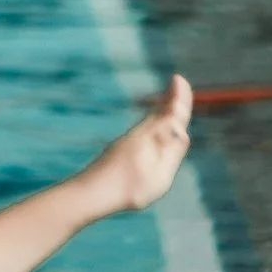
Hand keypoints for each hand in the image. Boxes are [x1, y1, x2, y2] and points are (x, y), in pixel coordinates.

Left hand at [91, 77, 193, 217]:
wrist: (90, 193)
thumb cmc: (128, 188)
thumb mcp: (159, 175)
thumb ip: (172, 152)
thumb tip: (182, 130)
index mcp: (151, 138)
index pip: (169, 114)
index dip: (177, 99)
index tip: (178, 78)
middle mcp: (139, 134)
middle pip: (159, 113)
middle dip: (170, 99)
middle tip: (177, 82)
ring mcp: (128, 141)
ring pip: (149, 121)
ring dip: (161, 109)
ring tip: (168, 101)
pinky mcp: (120, 150)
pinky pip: (142, 130)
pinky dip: (151, 122)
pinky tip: (149, 129)